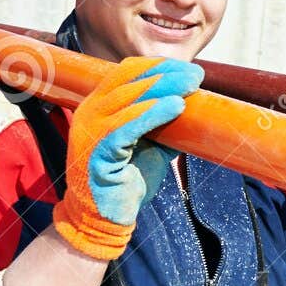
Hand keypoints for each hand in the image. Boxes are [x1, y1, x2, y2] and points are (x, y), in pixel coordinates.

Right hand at [52, 56, 203, 259]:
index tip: (187, 68)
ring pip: (130, 98)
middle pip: (130, 80)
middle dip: (166, 74)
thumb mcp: (151, 145)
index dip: (158, 67)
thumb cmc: (126, 180)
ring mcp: (89, 129)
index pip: (127, 73)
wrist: (103, 217)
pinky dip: (153, 113)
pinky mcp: (96, 150)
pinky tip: (175, 107)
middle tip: (196, 74)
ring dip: (164, 89)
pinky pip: (127, 125)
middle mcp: (89, 111)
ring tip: (192, 86)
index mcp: (98, 105)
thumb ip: (165, 125)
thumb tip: (195, 109)